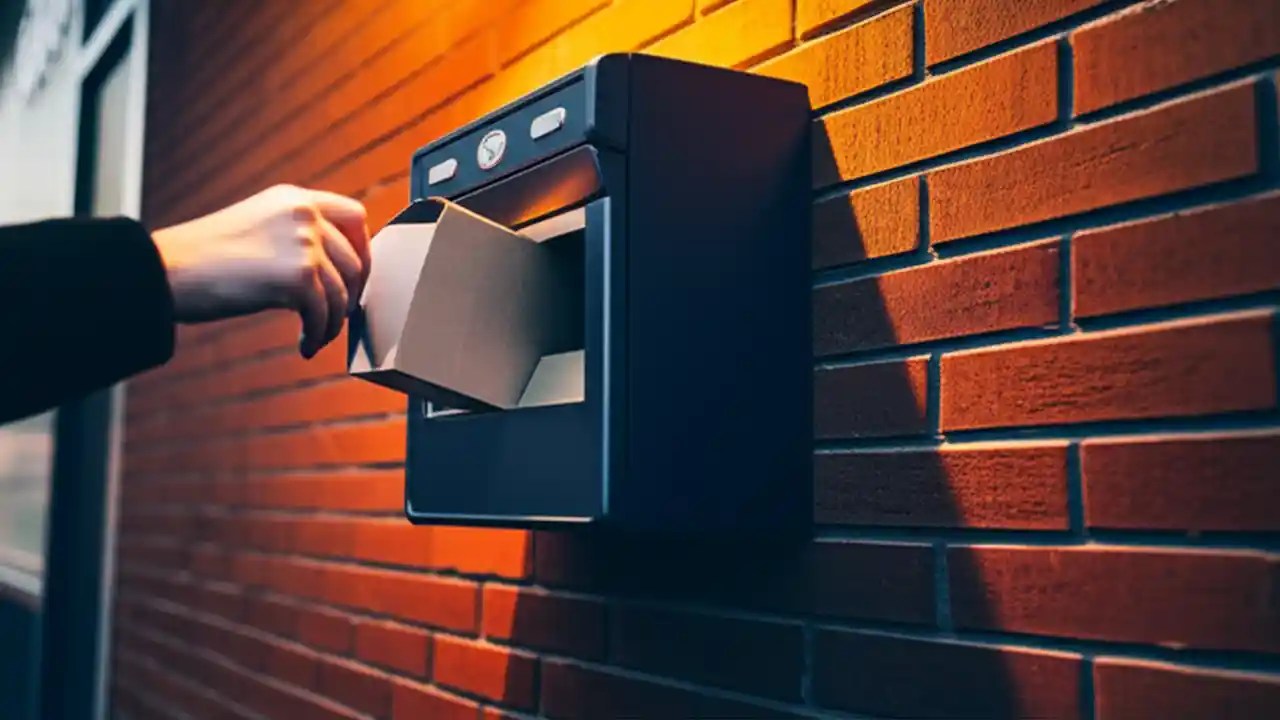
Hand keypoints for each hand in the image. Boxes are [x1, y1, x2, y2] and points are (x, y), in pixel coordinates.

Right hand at [151, 184, 370, 357]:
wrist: (168, 270)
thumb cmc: (204, 257)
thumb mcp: (258, 225)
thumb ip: (295, 233)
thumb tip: (334, 268)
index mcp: (295, 198)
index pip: (354, 216)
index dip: (363, 250)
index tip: (354, 277)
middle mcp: (304, 215)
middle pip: (355, 261)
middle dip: (350, 294)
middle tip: (336, 316)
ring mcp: (304, 245)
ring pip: (341, 294)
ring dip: (332, 322)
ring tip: (316, 335)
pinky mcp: (298, 278)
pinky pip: (324, 315)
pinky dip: (318, 335)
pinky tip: (305, 345)